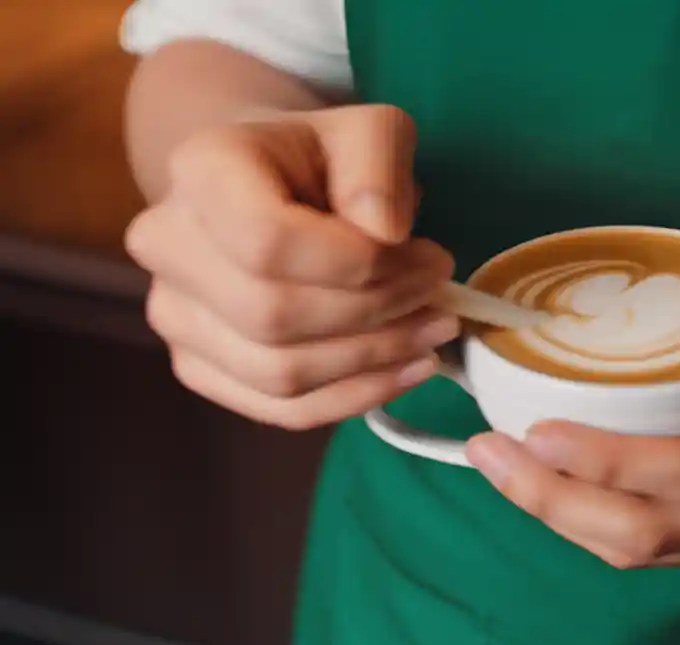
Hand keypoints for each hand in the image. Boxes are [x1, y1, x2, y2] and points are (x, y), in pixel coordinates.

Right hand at [126, 105, 456, 429]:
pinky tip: (402, 372)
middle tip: (443, 304)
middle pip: (274, 315)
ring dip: (372, 364)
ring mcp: (173, 313)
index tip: (432, 259)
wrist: (265, 182)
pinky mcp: (197, 365)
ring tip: (432, 337)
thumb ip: (379, 166)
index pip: (270, 242)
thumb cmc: (322, 155)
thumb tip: (385, 233)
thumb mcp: (369, 131)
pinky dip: (351, 398)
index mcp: (201, 170)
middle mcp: (166, 245)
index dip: (360, 266)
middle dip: (378, 318)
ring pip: (278, 373)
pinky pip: (278, 408)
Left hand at [466, 239, 679, 567]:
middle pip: (650, 532)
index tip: (538, 428)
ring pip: (643, 553)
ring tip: (496, 464)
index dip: (611, 462)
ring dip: (559, 518)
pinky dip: (588, 524)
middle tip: (485, 449)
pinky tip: (544, 484)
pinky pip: (653, 551)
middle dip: (556, 501)